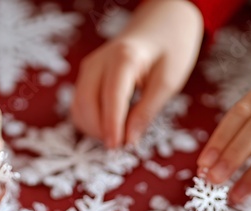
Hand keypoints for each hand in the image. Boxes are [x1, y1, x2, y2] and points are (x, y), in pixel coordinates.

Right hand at [72, 0, 202, 147]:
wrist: (162, 22)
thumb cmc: (171, 48)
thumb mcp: (169, 81)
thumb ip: (147, 111)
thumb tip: (129, 139)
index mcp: (124, 57)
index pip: (111, 97)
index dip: (111, 125)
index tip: (117, 147)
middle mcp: (100, 60)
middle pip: (86, 103)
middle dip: (99, 129)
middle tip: (121, 145)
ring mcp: (90, 66)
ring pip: (78, 106)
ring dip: (92, 127)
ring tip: (118, 136)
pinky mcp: (88, 74)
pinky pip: (80, 103)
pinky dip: (90, 119)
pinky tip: (110, 125)